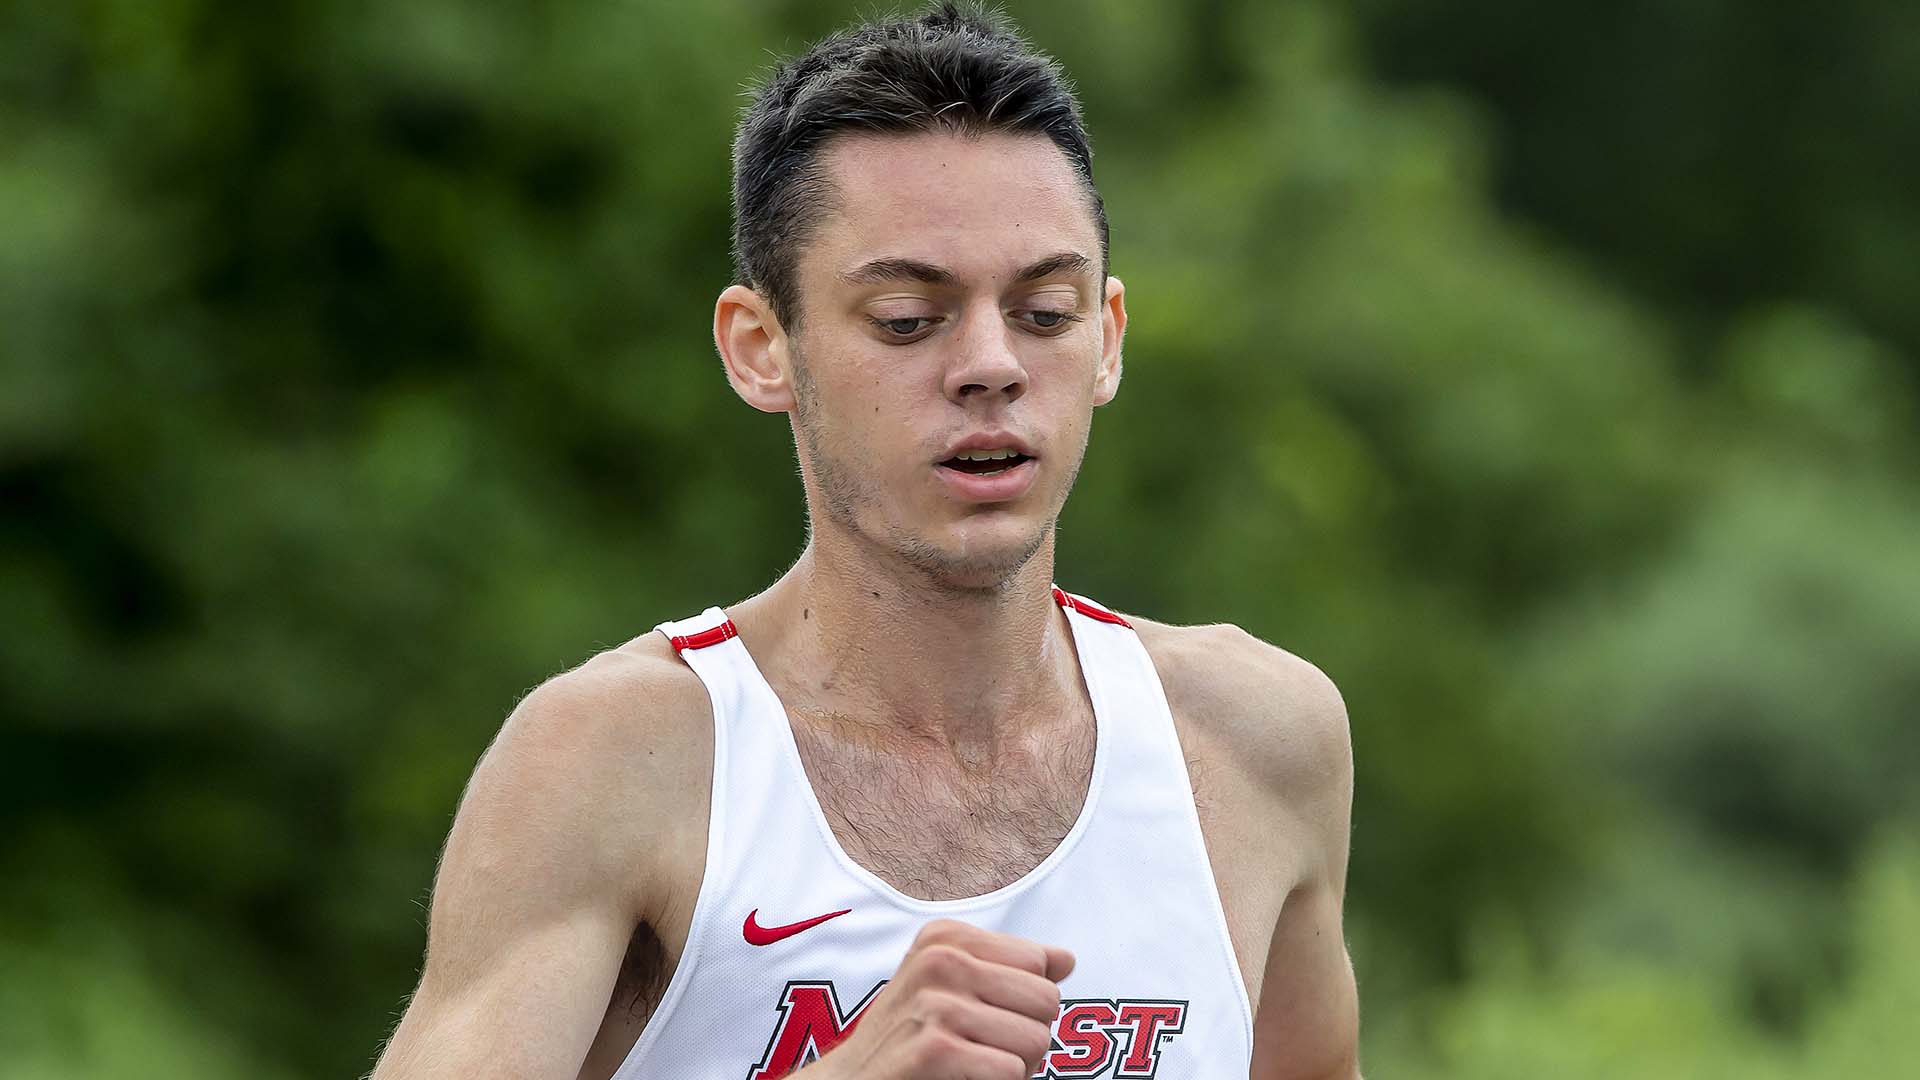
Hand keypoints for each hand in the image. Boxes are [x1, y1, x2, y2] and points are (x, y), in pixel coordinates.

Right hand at [800, 919, 1074, 1078]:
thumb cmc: (909, 1036)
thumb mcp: (953, 985)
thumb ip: (1011, 968)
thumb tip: (1067, 958)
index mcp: (946, 937)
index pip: (1041, 964)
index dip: (1026, 1001)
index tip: (986, 1016)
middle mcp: (939, 960)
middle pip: (1046, 1001)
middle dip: (1028, 1036)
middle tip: (985, 1050)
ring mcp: (935, 1004)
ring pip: (1035, 1040)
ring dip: (1016, 1067)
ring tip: (974, 1066)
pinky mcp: (934, 1049)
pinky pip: (1011, 1070)